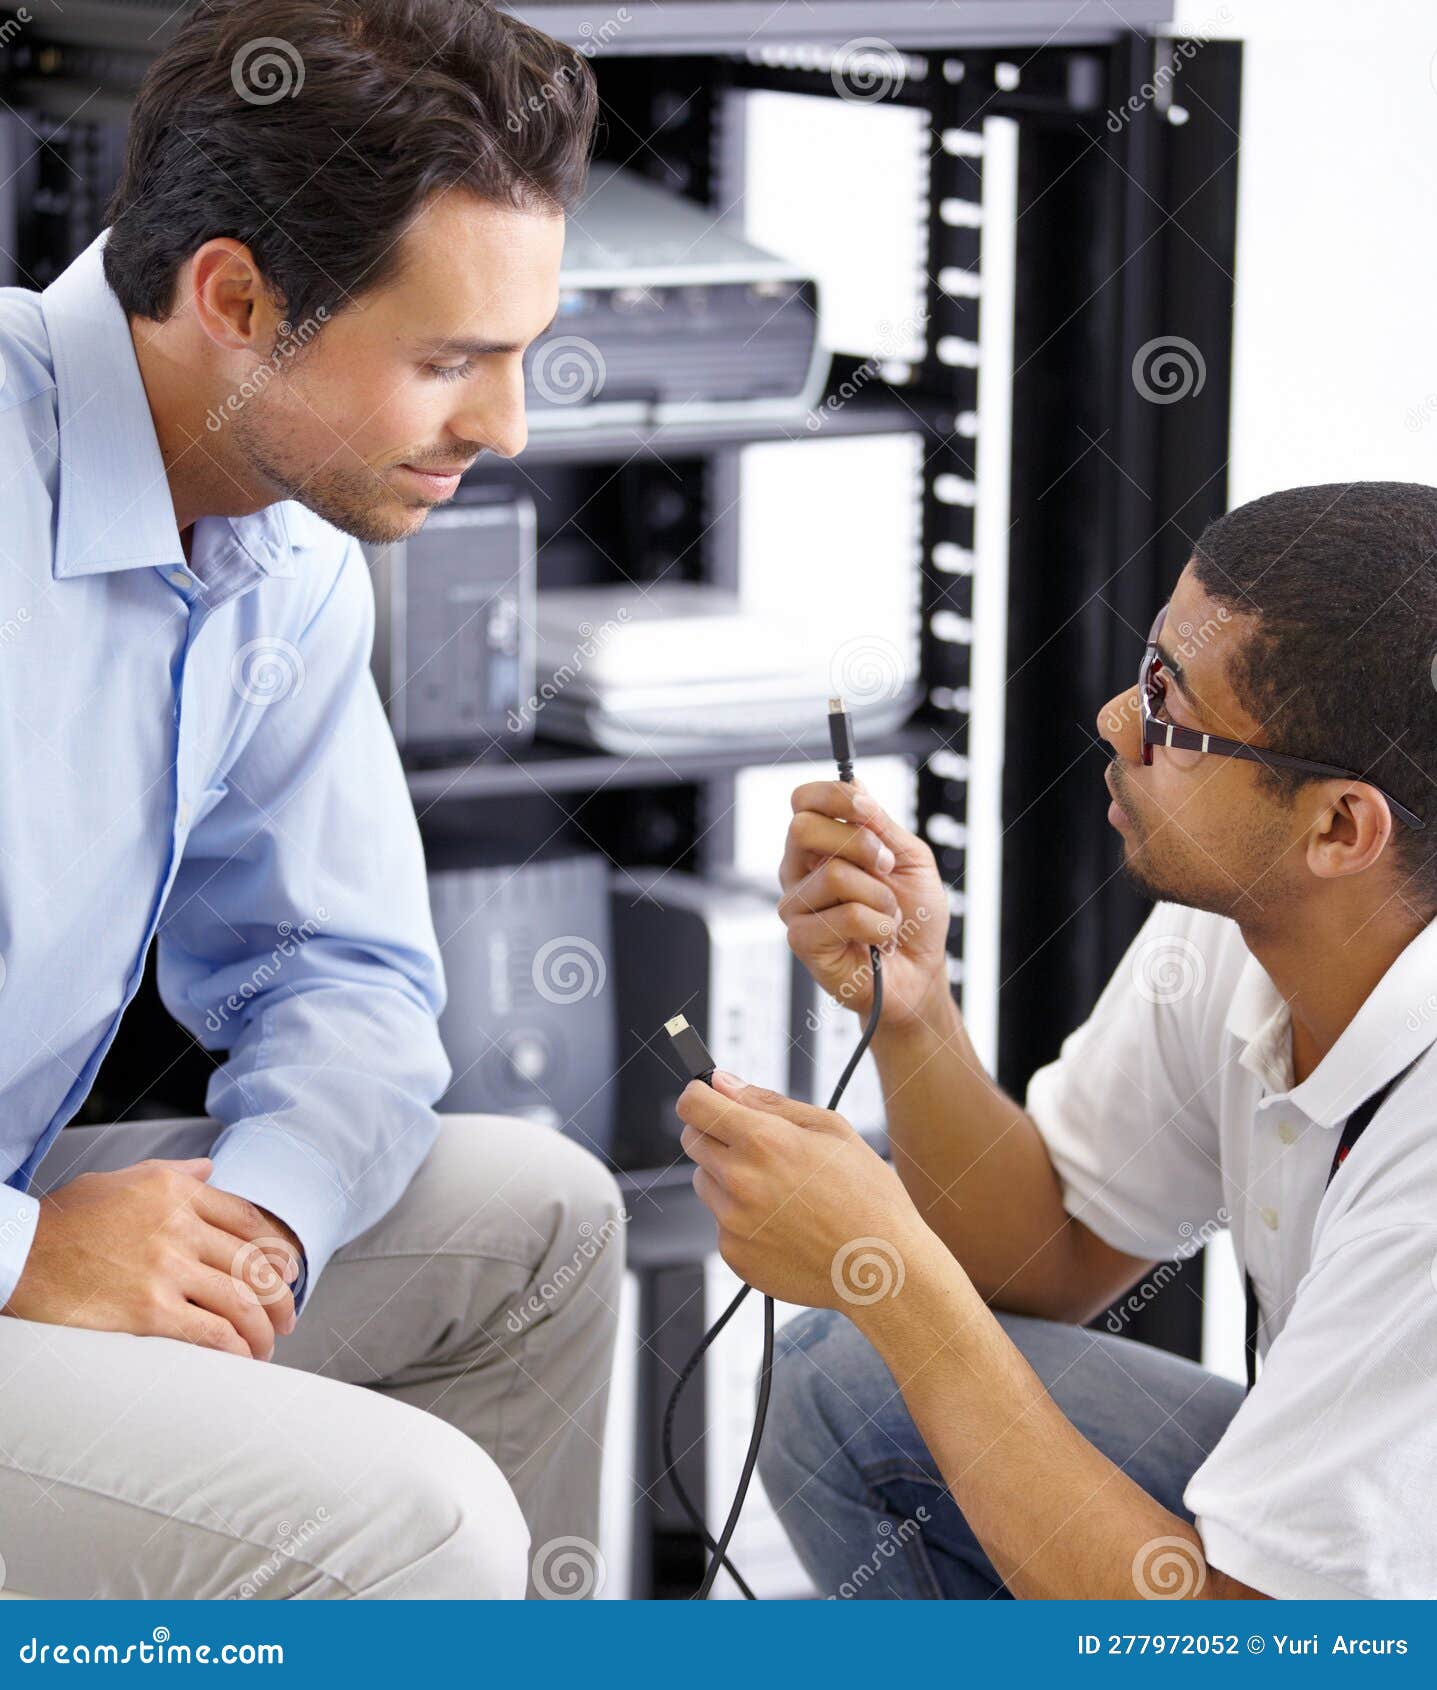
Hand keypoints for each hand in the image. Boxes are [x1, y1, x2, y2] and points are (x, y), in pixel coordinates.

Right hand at [2, 1157, 300, 1359]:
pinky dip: (235, 1349)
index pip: (249, 1221)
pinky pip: (211, 1332)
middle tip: (286, 1318)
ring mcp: (166, 1268)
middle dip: (279, 1298)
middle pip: (253, 1263)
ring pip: (240, 1300)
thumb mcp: (122, 1180)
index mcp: (177, 1190)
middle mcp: (179, 1224)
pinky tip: (242, 1359)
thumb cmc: (66, 1221)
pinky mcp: (148, 1310)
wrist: (18, 1255)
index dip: (278, 1251)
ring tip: (267, 1345)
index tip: (291, 1273)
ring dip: (263, 1329)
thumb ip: (174, 1173)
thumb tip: (211, 1169)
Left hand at [677, 1071, 938, 1310]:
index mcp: (763, 1142)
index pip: (693, 1105)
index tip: (711, 1098)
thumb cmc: (866, 1195)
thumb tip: (723, 1083)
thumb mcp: (830, 1129)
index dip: (700, 1095)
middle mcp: (740, 1182)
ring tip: (779, 1190)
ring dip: (727, 1177)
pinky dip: (741, 1218)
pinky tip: (782, 1222)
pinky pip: (721, 1222)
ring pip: (704, 1181)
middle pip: (691, 1139)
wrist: (880, 1268)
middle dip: (714, 1132)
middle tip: (756, 1143)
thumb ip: (768, 1102)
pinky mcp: (735, 1255)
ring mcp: (733, 1223)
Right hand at [778, 777, 951, 1031]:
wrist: (921, 974)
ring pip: (834, 874)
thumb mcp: (909, 859)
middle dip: (859, 843)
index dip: (834, 795)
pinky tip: (876, 940)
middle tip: (885, 868)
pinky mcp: (802, 940)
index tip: (866, 809)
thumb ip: (881, 824)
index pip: (803, 800)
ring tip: (886, 915)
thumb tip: (854, 784)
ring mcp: (797, 906)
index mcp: (821, 845)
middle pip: (803, 827)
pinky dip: (878, 926)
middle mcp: (800, 871)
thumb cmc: (914, 918)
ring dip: (880, 896)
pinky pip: (845, 915)